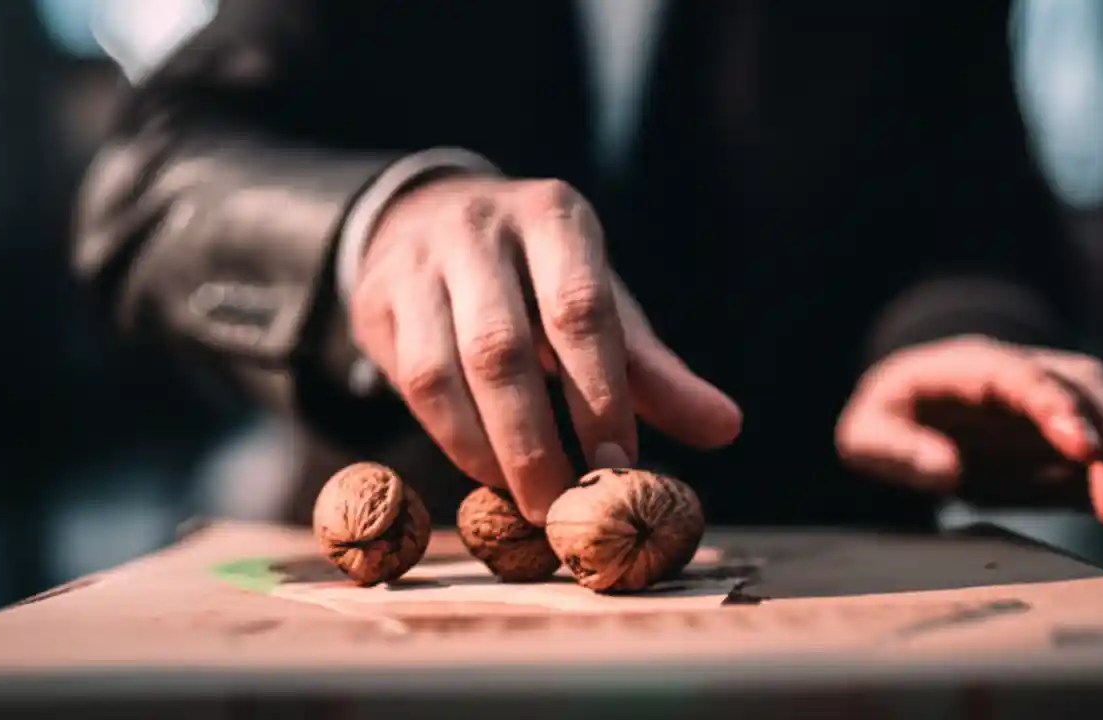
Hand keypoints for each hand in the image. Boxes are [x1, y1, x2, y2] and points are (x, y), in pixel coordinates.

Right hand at [350, 176, 741, 523]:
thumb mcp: (601, 306)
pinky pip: (408, 382)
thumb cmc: (538, 279)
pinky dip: (451, 438)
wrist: (429, 223)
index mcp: (554, 217)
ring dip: (488, 450)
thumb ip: (653, 371)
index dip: (598, 394)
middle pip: (501, 347)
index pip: (578, 309)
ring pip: (441, 371)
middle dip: (535, 440)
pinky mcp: (375, 299)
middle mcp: (479, 227)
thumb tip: (726, 428)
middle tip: (566, 508)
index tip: (618, 464)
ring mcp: (417, 262)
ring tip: (528, 501)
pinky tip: (486, 471)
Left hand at [836, 335, 1102, 555]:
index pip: (1024, 377)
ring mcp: (1068, 406)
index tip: (1081, 448)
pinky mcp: (1084, 443)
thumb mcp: (867, 430)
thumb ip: (896, 448)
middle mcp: (1035, 375)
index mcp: (976, 365)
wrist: (914, 406)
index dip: (1056, 408)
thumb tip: (945, 468)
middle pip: (1090, 400)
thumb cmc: (888, 416)